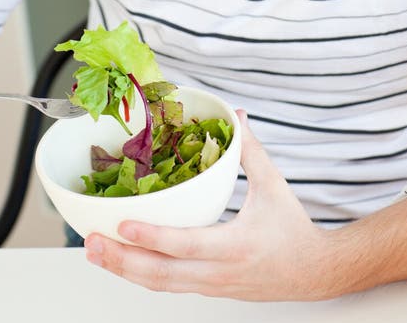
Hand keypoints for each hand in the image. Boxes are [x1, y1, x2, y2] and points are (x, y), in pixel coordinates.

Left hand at [84, 110, 330, 301]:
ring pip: (160, 285)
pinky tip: (122, 261)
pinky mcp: (209, 291)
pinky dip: (142, 275)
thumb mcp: (273, 184)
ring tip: (95, 252)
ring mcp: (212, 287)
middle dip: (122, 260)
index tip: (123, 225)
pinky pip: (169, 285)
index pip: (186, 245)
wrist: (315, 272)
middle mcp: (219, 273)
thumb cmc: (293, 228)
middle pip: (161, 274)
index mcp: (235, 245)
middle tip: (91, 242)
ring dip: (124, 270)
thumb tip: (236, 116)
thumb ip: (250, 150)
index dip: (153, 238)